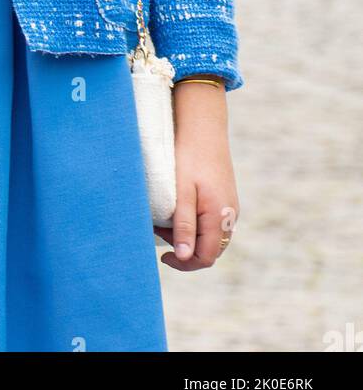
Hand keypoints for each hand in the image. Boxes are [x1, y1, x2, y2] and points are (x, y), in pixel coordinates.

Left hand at [154, 80, 239, 269]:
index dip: (184, 263)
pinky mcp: (225, 198)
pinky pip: (212, 222)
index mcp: (220, 217)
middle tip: (160, 230)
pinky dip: (195, 224)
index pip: (206, 257)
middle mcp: (230, 215)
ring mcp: (229, 206)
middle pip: (210, 250)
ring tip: (166, 218)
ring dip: (188, 236)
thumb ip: (184, 225)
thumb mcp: (182, 192)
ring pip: (211, 237)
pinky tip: (178, 208)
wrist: (203, 126)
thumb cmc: (189, 156)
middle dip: (185, 249)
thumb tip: (184, 257)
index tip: (163, 256)